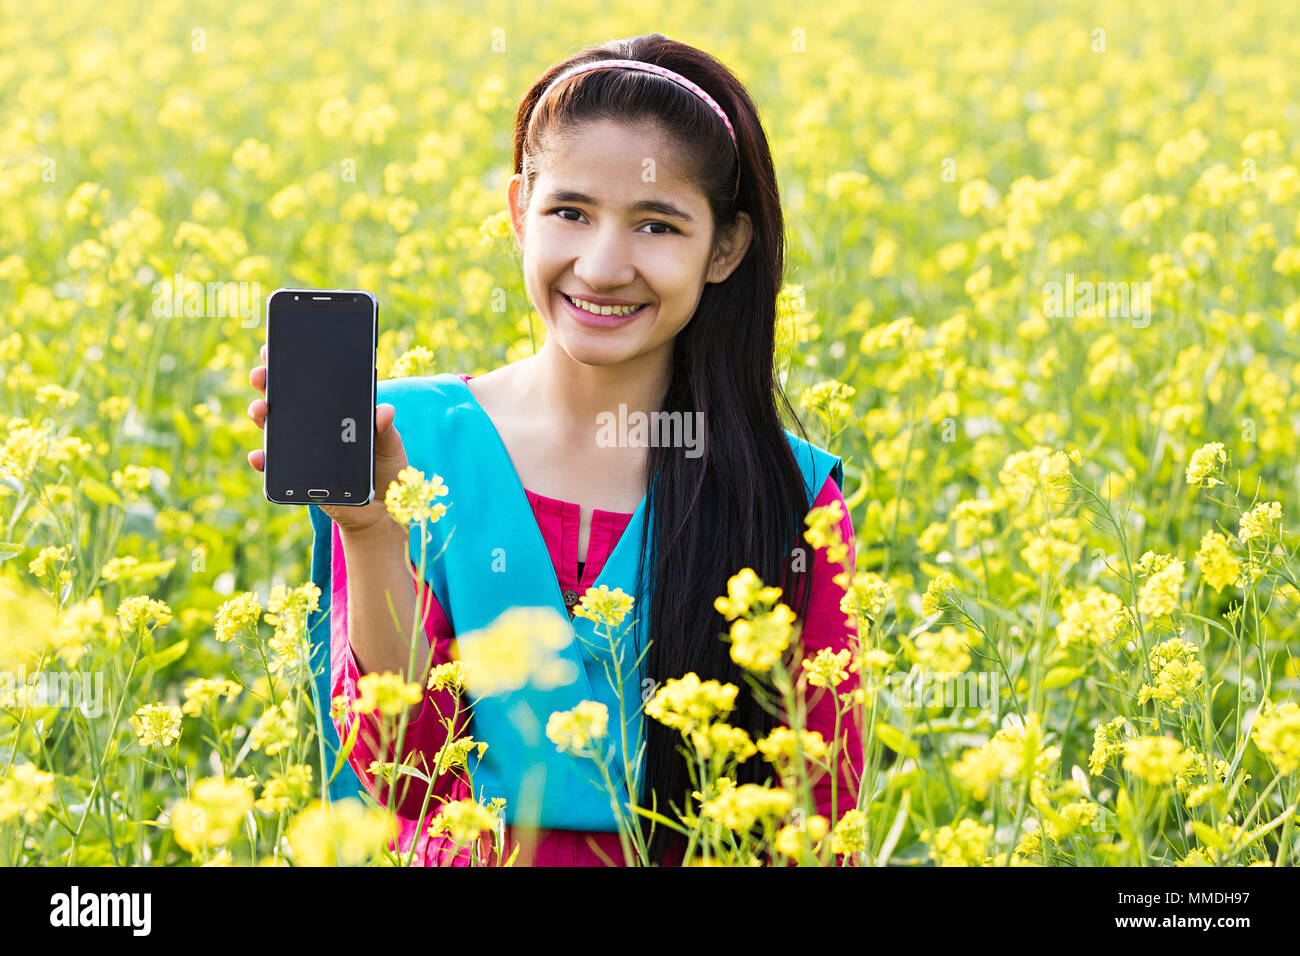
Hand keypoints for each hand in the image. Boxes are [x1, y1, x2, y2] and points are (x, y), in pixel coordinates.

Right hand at [247, 343, 410, 542]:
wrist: (384, 513)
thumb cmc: (388, 473)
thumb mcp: (391, 447)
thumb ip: (385, 429)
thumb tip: (383, 410)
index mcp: (338, 413)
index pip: (312, 384)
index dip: (294, 364)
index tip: (275, 348)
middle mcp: (314, 428)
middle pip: (285, 400)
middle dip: (268, 383)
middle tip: (260, 374)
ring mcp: (302, 451)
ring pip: (274, 428)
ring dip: (262, 415)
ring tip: (260, 409)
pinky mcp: (298, 477)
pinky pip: (274, 467)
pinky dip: (264, 460)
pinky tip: (260, 454)